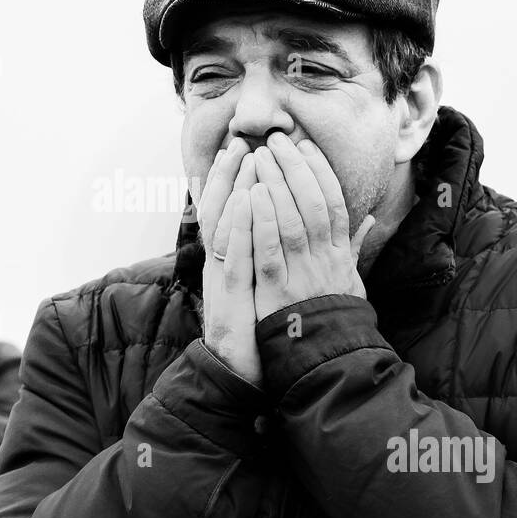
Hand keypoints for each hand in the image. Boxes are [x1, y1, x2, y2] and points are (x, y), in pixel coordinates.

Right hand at [199, 144, 261, 385]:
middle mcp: (224, 265)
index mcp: (234, 262)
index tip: (244, 149)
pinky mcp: (230, 295)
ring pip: (224, 225)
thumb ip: (275, 264)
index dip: (235, 182)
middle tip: (237, 141)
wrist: (236, 376)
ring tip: (238, 158)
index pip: (232, 214)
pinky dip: (237, 226)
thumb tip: (295, 242)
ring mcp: (224, 278)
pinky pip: (233, 254)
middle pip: (220, 212)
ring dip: (230, 189)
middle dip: (228, 175)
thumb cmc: (255, 334)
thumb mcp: (263, 293)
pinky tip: (242, 201)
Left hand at [250, 133, 374, 321]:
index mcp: (340, 254)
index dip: (320, 172)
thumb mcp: (351, 280)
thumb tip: (369, 218)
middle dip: (295, 169)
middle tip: (276, 140)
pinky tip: (251, 196)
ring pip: (292, 221)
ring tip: (261, 157)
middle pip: (314, 204)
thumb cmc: (335, 316)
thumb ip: (354, 247)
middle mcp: (325, 260)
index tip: (306, 146)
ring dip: (276, 186)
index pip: (334, 203)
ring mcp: (302, 274)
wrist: (326, 358)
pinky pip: (269, 250)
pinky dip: (261, 221)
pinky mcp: (278, 291)